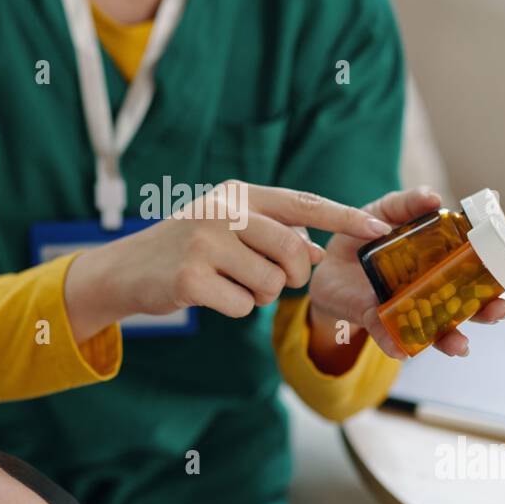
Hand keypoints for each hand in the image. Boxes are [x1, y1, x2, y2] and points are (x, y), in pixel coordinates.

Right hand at [64, 180, 392, 340]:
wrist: (126, 269)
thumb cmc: (187, 249)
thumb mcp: (227, 227)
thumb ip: (272, 232)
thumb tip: (317, 252)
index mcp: (238, 193)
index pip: (303, 202)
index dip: (344, 218)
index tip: (378, 229)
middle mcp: (222, 210)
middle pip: (292, 250)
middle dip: (291, 275)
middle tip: (269, 279)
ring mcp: (204, 242)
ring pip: (270, 283)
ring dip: (259, 295)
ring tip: (229, 284)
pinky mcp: (191, 278)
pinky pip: (244, 306)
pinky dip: (235, 309)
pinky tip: (210, 296)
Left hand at [308, 188, 504, 359]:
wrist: (326, 260)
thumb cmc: (364, 234)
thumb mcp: (384, 211)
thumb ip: (408, 203)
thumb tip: (434, 196)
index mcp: (440, 261)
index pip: (475, 268)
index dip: (496, 270)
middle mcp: (430, 290)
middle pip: (466, 304)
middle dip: (486, 310)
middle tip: (499, 310)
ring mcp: (406, 307)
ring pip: (435, 328)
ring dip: (451, 338)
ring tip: (461, 345)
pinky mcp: (375, 318)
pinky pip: (387, 335)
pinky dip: (395, 344)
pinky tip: (403, 350)